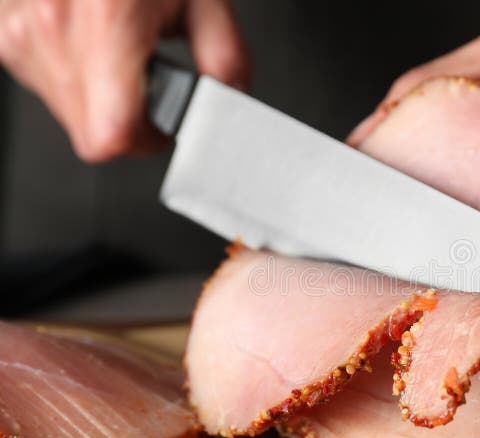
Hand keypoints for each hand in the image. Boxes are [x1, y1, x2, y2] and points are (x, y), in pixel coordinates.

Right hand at [0, 0, 249, 161]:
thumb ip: (226, 60)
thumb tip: (228, 104)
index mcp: (108, 22)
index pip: (110, 134)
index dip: (145, 143)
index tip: (164, 130)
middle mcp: (52, 29)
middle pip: (90, 131)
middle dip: (129, 117)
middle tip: (150, 74)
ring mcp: (20, 31)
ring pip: (67, 111)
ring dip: (102, 96)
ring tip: (121, 46)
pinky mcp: (6, 32)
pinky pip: (45, 82)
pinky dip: (75, 73)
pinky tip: (94, 39)